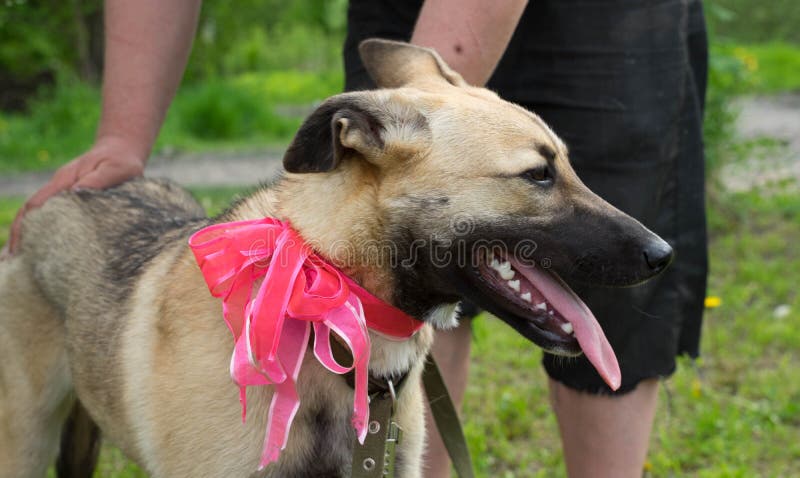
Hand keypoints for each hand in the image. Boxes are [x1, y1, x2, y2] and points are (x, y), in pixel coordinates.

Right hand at [5, 136, 146, 254]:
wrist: (122, 148)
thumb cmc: (122, 160)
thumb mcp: (116, 169)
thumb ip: (98, 180)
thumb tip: (76, 192)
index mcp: (65, 180)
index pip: (37, 203)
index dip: (26, 224)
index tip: (20, 246)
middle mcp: (59, 186)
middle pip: (30, 212)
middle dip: (18, 234)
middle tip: (11, 260)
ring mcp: (62, 191)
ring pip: (37, 214)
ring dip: (26, 234)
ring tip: (17, 260)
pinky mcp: (70, 197)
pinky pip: (51, 215)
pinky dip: (42, 230)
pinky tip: (41, 247)